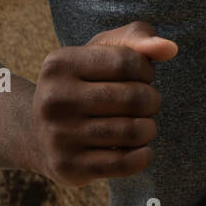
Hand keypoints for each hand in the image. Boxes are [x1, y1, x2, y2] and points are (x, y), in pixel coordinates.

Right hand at [26, 20, 177, 186]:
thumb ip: (136, 38)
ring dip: (149, 128)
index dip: (145, 69)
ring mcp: (59, 135)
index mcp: (59, 64)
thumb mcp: (99, 51)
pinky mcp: (69, 167)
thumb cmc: (81, 84)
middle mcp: (54, 99)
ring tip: (143, 125)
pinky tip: (140, 148)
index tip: (142, 76)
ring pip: (132, 131)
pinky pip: (125, 163)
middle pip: (133, 97)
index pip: (126, 61)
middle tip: (146, 103)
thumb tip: (169, 48)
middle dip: (152, 100)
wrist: (36, 134)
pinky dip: (143, 155)